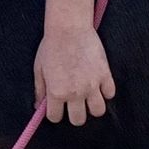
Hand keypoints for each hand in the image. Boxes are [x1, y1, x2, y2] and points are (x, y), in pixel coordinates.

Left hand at [34, 0, 115, 126]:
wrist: (69, 27)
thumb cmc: (51, 46)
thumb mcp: (39, 68)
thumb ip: (40, 90)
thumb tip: (38, 106)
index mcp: (56, 92)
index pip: (56, 117)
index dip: (55, 113)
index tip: (57, 106)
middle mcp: (75, 93)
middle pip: (79, 120)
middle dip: (75, 114)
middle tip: (74, 104)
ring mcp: (92, 85)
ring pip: (98, 111)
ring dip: (93, 106)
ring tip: (89, 97)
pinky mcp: (105, 75)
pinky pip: (110, 93)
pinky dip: (106, 91)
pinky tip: (99, 84)